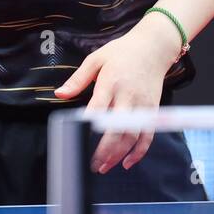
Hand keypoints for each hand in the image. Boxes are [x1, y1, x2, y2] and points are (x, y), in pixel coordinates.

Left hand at [52, 16, 183, 172]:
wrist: (153, 47)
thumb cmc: (122, 52)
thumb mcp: (96, 59)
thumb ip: (78, 79)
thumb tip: (59, 94)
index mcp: (110, 82)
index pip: (98, 108)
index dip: (89, 126)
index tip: (78, 140)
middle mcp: (128, 96)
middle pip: (117, 129)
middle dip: (104, 150)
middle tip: (92, 164)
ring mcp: (142, 105)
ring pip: (132, 136)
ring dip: (118, 155)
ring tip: (105, 166)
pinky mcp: (152, 110)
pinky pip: (147, 136)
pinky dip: (139, 152)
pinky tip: (127, 162)